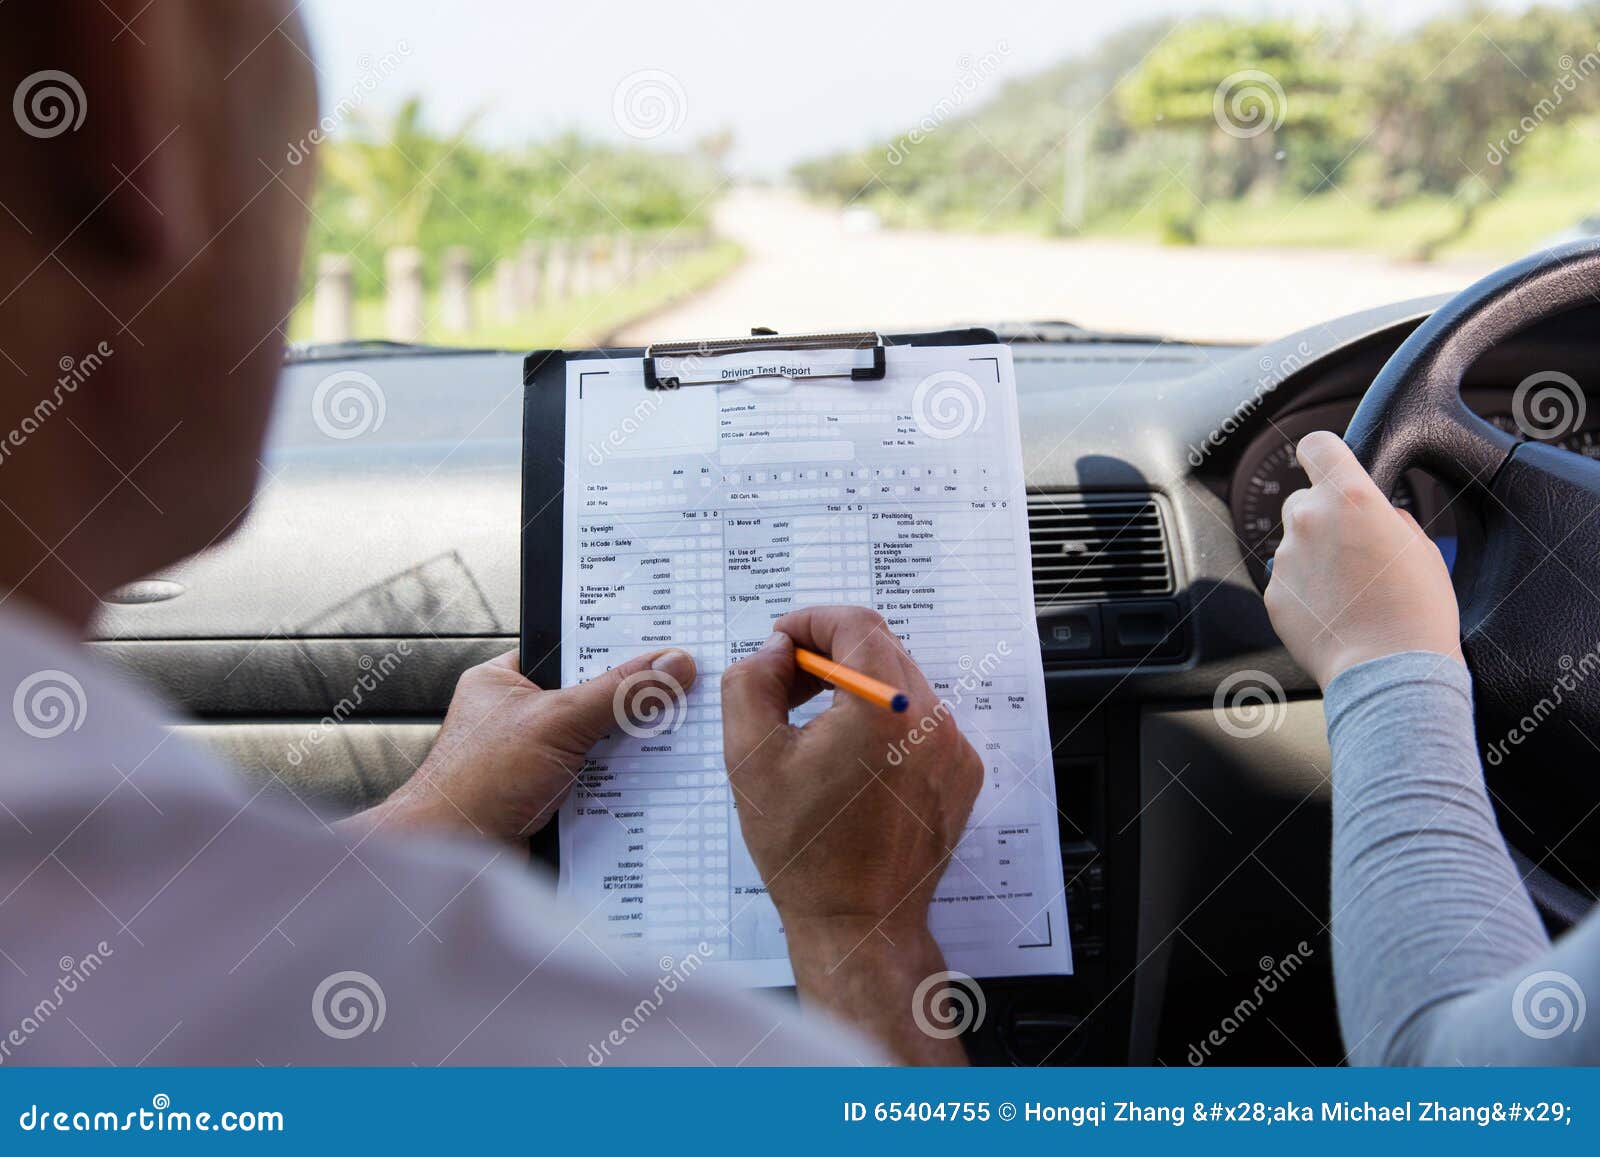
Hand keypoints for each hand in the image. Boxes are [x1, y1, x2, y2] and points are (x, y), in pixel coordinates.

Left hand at [356, 647, 695, 846]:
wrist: (452, 859)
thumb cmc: (474, 785)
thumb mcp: (557, 722)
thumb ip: (617, 692)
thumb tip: (670, 666)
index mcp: (506, 681)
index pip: (574, 650)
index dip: (619, 648)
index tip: (667, 646)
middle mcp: (520, 717)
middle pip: (593, 698)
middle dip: (631, 703)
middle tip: (680, 693)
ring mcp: (536, 760)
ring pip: (600, 743)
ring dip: (628, 750)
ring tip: (670, 740)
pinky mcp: (551, 798)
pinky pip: (599, 782)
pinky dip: (621, 786)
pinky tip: (649, 784)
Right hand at [720, 605, 981, 1063]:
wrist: (859, 924)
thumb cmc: (805, 850)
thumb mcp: (750, 757)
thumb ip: (752, 682)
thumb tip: (777, 651)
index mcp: (883, 706)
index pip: (854, 624)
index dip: (811, 621)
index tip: (782, 640)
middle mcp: (931, 718)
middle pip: (881, 649)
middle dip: (830, 654)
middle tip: (788, 682)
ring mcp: (954, 748)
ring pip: (902, 685)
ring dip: (859, 688)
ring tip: (815, 727)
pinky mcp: (962, 774)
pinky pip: (922, 723)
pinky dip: (887, 723)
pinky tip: (851, 761)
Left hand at [1264, 431, 1461, 688]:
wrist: (1389, 669)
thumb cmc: (1417, 610)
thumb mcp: (1422, 548)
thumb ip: (1389, 517)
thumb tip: (1377, 516)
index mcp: (1350, 498)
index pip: (1317, 446)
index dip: (1324, 454)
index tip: (1328, 464)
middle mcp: (1309, 520)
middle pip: (1304, 500)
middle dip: (1324, 517)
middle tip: (1354, 549)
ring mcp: (1285, 558)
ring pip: (1295, 543)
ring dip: (1315, 556)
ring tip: (1350, 590)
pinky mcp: (1274, 593)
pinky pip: (1288, 580)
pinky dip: (1305, 590)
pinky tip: (1334, 612)